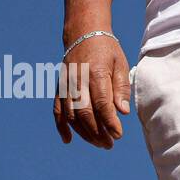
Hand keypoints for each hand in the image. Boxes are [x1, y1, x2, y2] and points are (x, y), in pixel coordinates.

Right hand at [53, 33, 129, 148]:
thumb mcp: (121, 64)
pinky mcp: (59, 89)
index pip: (102, 104)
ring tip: (99, 143)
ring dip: (84, 133)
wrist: (83, 35)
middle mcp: (77, 82)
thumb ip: (121, 88)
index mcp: (96, 74)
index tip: (119, 135)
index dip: (110, 122)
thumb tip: (123, 112)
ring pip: (71, 116)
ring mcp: (65, 86)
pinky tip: (69, 140)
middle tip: (110, 144)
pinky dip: (61, 126)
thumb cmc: (107, 50)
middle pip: (85, 114)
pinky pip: (56, 111)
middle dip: (98, 132)